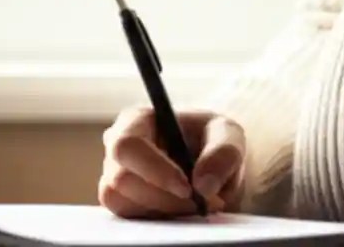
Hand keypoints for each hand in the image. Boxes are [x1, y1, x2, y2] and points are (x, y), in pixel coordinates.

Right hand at [98, 107, 245, 218]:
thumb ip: (223, 152)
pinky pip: (131, 221)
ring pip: (125, 205)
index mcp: (136, 121)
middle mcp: (117, 150)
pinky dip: (162, 222)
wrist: (212, 166)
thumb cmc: (213, 140)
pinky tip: (184, 212)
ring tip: (199, 205)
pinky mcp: (123, 205)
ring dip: (166, 211)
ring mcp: (115, 180)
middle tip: (204, 203)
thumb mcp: (228, 134)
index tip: (187, 188)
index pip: (127, 145)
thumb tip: (203, 184)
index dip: (153, 169)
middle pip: (123, 180)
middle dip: (166, 197)